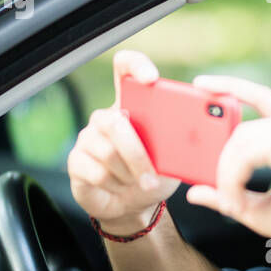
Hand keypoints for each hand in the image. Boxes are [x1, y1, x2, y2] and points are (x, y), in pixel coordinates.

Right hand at [66, 49, 180, 233]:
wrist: (135, 205)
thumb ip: (180, 142)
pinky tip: (121, 187)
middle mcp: (106, 116)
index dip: (135, 65)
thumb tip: (194, 134)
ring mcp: (88, 137)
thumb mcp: (175, 159)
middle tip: (153, 176)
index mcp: (132, 106)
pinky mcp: (76, 160)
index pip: (125, 69)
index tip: (151, 78)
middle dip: (137, 153)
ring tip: (141, 183)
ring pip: (107, 151)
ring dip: (130, 174)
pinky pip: (96, 171)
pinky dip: (115, 185)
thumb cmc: (156, 175)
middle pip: (115, 121)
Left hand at [182, 75, 270, 250]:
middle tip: (203, 175)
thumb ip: (226, 194)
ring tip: (231, 202)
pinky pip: (247, 150)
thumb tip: (193, 193)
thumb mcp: (254, 207)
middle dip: (220, 151)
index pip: (261, 97)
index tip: (201, 84)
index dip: (231, 87)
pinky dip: (234, 176)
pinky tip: (238, 199)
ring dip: (228, 173)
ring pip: (242, 139)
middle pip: (245, 126)